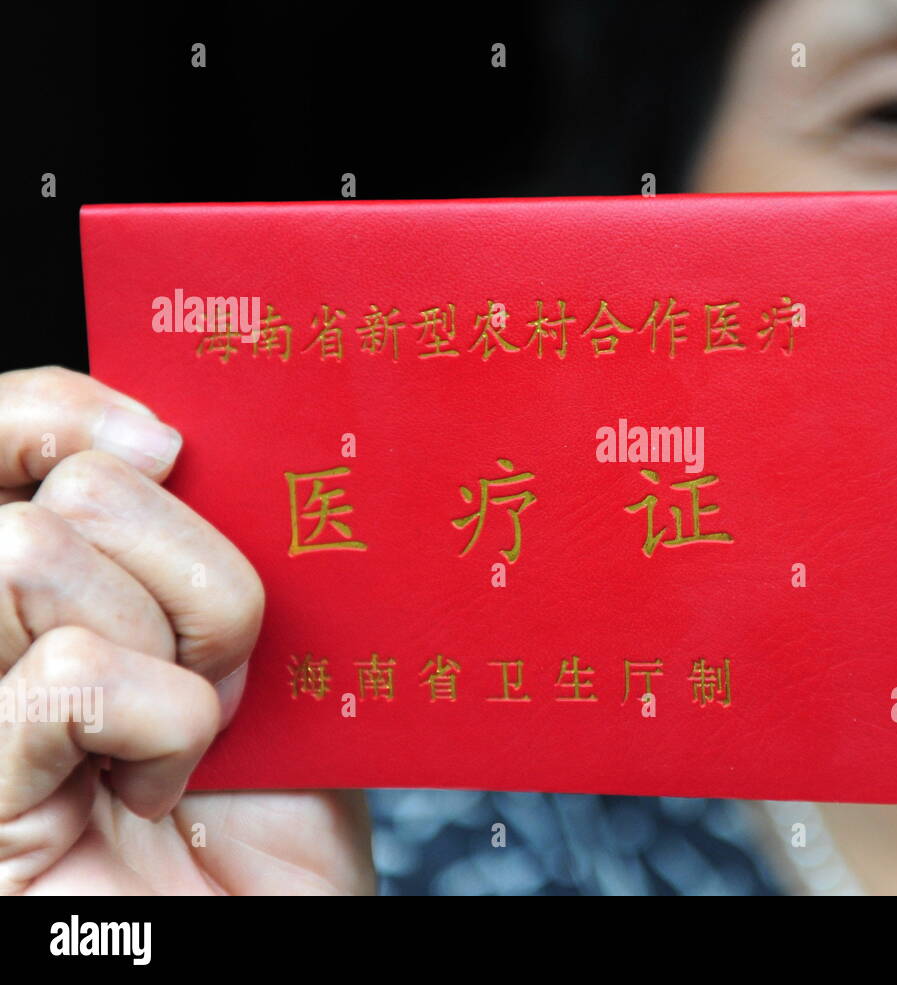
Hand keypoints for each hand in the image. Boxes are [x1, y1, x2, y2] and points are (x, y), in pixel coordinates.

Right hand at [0, 366, 374, 893]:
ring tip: (188, 733)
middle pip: (55, 492)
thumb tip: (172, 435)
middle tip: (217, 666)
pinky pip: (69, 676)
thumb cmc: (270, 793)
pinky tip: (156, 787)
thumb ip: (208, 535)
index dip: (56, 410)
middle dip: (186, 571)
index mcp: (36, 584)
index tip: (168, 444)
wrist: (274, 921)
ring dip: (175, 647)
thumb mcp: (257, 641)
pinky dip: (162, 725)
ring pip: (32, 556)